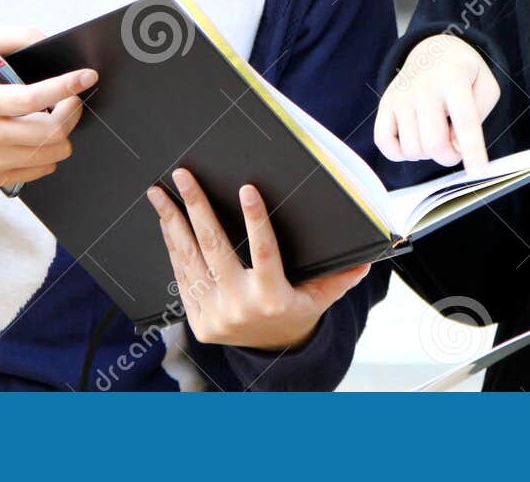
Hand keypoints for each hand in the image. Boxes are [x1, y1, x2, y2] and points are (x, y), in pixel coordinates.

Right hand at [0, 25, 93, 187]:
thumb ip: (15, 37)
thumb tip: (50, 44)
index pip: (32, 100)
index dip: (66, 87)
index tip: (87, 76)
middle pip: (49, 133)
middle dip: (71, 111)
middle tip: (71, 97)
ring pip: (50, 155)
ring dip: (64, 132)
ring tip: (55, 113)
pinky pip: (39, 170)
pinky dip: (49, 151)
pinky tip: (39, 134)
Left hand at [146, 167, 370, 351]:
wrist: (271, 354)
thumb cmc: (296, 312)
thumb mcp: (320, 297)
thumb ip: (341, 276)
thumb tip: (370, 255)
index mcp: (274, 297)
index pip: (266, 252)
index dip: (256, 220)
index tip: (247, 189)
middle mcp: (241, 305)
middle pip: (215, 248)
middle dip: (197, 207)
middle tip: (183, 176)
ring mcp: (215, 313)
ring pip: (190, 259)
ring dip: (172, 222)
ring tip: (159, 194)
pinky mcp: (197, 319)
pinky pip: (182, 276)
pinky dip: (172, 246)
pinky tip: (165, 221)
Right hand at [374, 33, 499, 171]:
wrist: (432, 50)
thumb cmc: (463, 74)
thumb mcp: (486, 85)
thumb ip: (478, 115)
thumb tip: (454, 145)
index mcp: (453, 78)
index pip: (464, 120)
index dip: (473, 149)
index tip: (479, 171)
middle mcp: (423, 87)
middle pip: (434, 143)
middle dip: (450, 157)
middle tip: (455, 148)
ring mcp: (400, 96)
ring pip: (412, 149)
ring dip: (428, 153)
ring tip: (435, 135)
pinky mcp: (385, 104)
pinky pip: (384, 143)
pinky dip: (400, 153)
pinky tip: (413, 140)